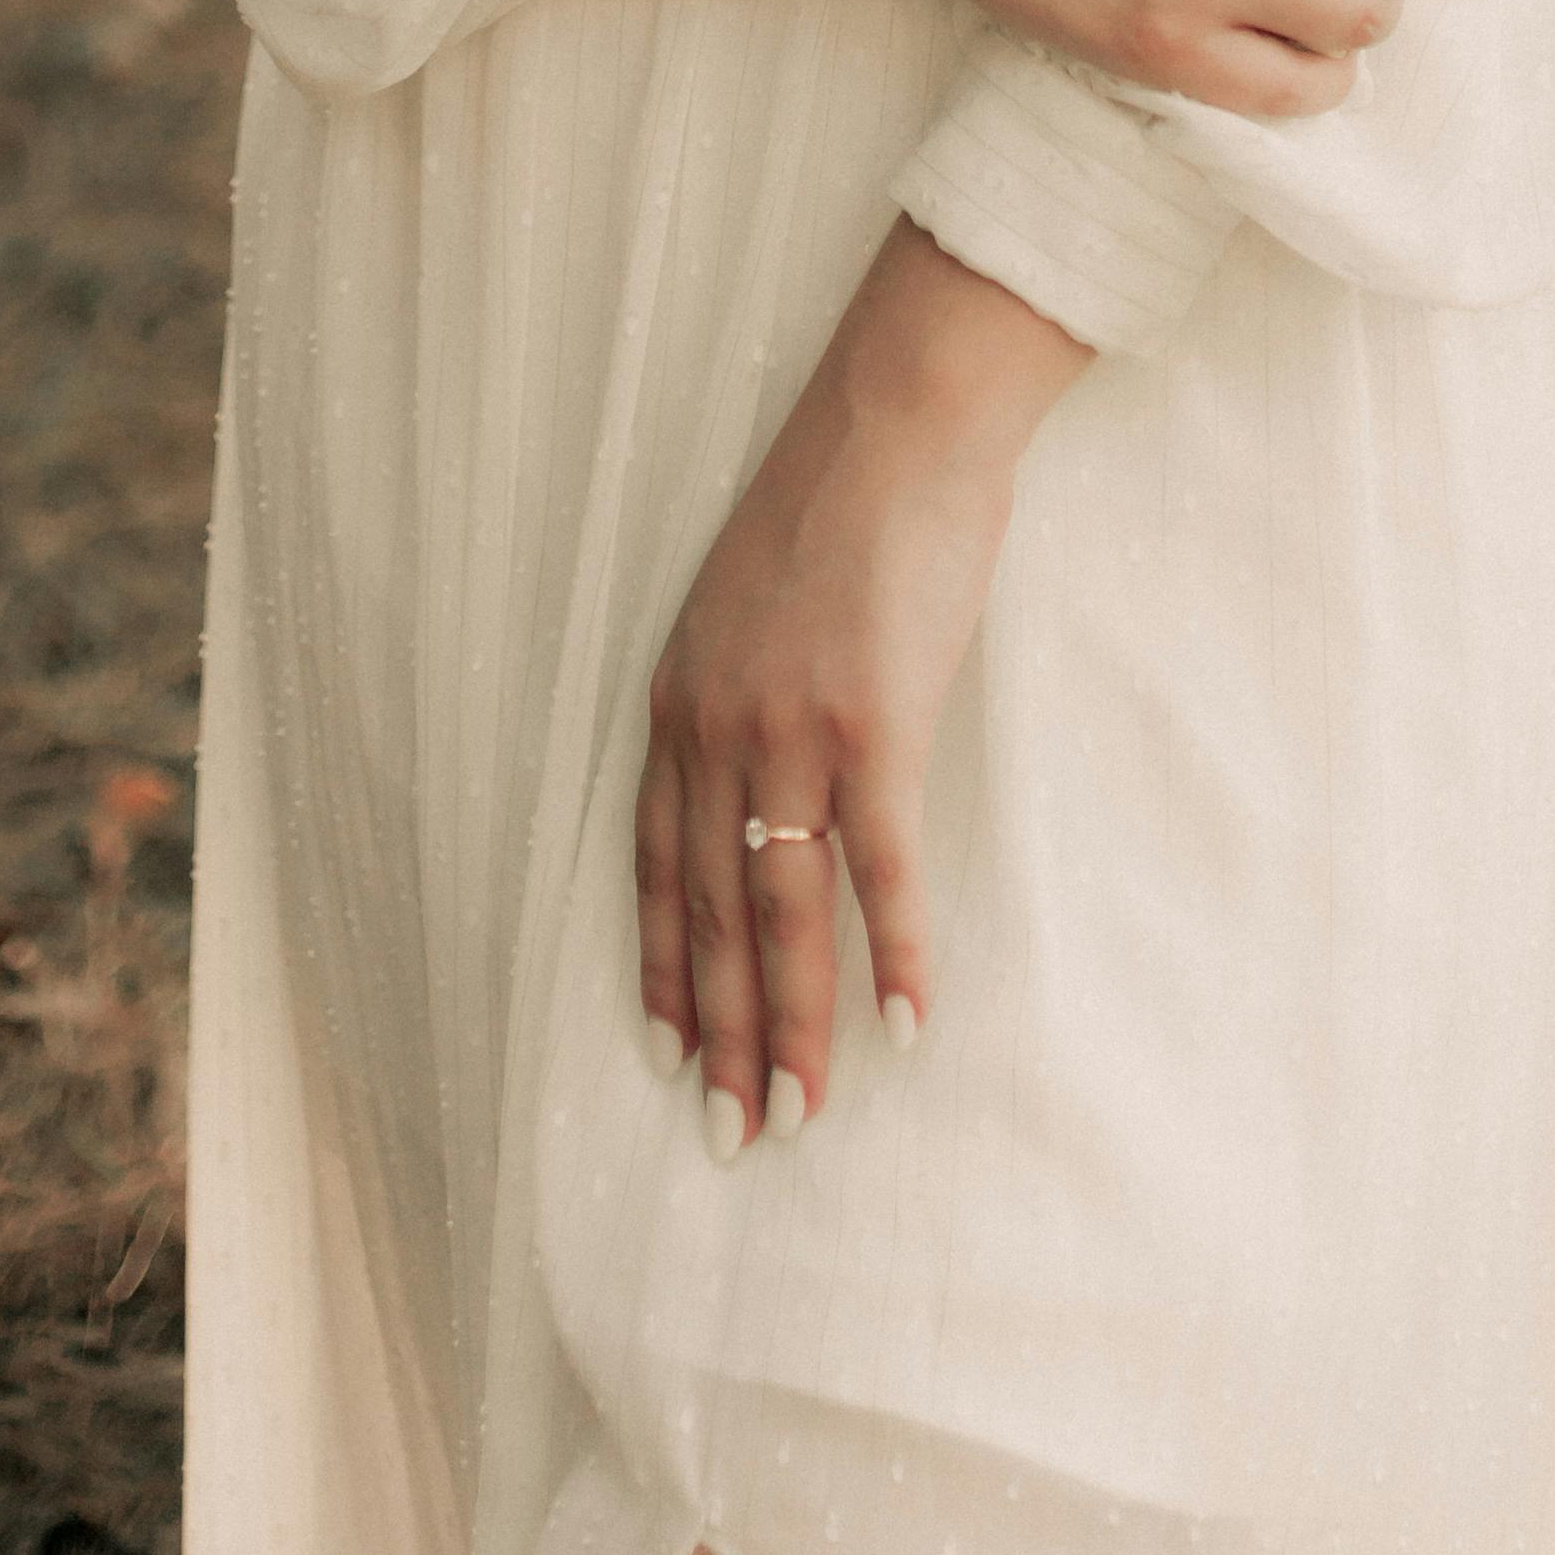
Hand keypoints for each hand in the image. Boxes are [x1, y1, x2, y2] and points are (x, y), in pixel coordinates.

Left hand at [636, 224, 1081, 1145]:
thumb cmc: (837, 504)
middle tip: (736, 1135)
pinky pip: (880, 863)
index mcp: (680, 702)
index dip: (664, 970)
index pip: (653, 868)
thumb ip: (741, 693)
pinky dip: (892, 951)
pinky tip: (901, 1026)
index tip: (671, 1056)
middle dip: (723, 1034)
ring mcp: (792, 729)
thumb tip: (763, 774)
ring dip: (794, 1024)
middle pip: (711, 912)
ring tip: (801, 1115)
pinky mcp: (876, 722)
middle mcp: (717, 729)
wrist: (897, 420)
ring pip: (783, 909)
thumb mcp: (745, 604)